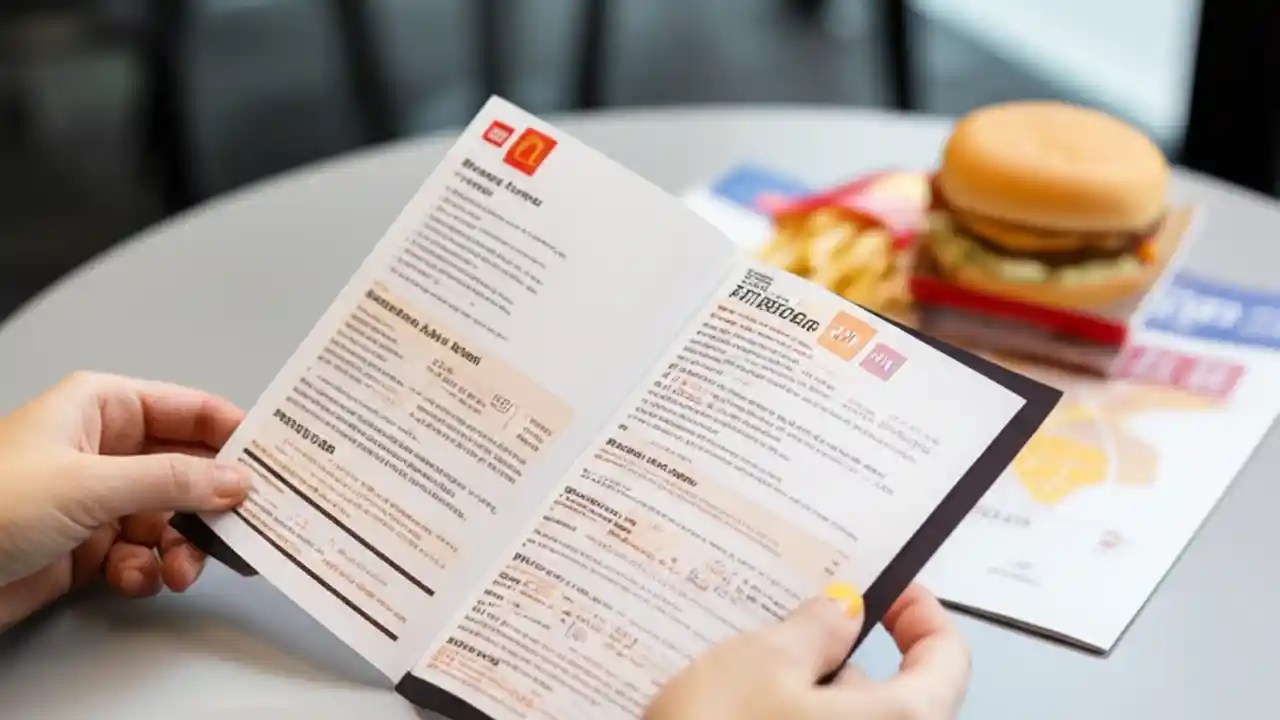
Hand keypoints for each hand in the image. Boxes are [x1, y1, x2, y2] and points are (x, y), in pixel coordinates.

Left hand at [0, 372, 252, 631]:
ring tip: (180, 569)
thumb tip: (235, 478)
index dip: (234, 434)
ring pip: (172, 518)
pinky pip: (144, 554)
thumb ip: (171, 480)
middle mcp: (105, 449)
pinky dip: (148, 571)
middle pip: (188, 471)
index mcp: (102, 408)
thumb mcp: (90, 484)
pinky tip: (135, 579)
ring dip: (182, 548)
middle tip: (241, 529)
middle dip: (211, 505)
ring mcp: (98, 499)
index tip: (274, 463)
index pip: (189, 410)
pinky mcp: (88, 547)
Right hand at [645, 583, 969, 719]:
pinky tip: (737, 712)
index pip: (947, 660)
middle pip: (889, 698)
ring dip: (803, 696)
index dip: (919, 615)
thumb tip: (842, 611)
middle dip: (838, 657)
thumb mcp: (762, 662)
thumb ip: (815, 629)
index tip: (888, 591)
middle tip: (788, 624)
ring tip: (742, 675)